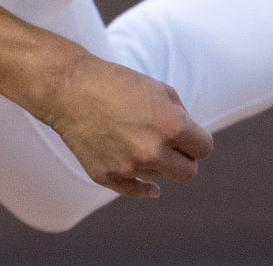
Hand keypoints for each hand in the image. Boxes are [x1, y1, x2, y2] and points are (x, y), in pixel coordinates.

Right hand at [43, 52, 212, 197]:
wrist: (68, 88)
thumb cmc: (114, 82)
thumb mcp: (158, 88)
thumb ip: (182, 115)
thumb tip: (191, 140)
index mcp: (172, 125)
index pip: (204, 149)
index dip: (196, 141)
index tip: (188, 137)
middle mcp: (153, 151)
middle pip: (188, 172)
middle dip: (183, 158)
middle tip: (171, 146)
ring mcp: (129, 167)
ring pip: (160, 177)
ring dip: (156, 162)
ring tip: (136, 139)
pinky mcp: (108, 176)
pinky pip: (135, 191)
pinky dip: (143, 187)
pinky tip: (150, 186)